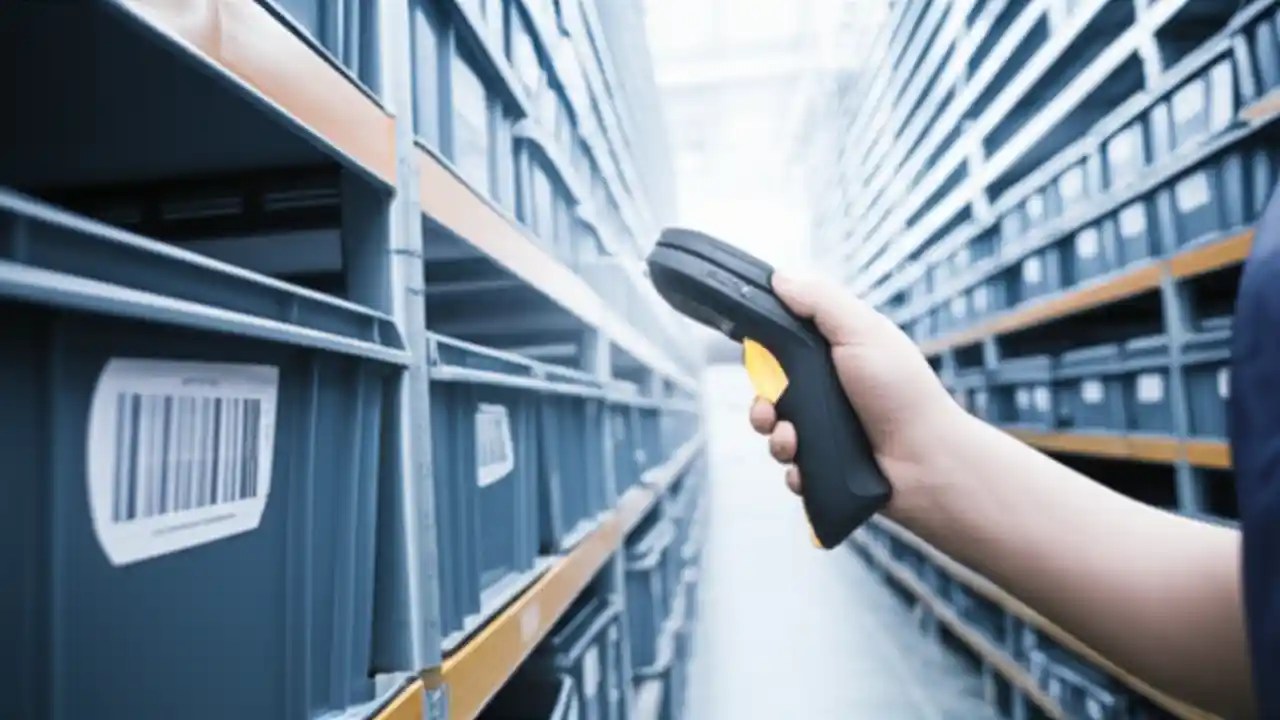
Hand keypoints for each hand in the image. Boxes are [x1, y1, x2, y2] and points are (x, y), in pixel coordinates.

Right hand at [748, 273, 969, 516]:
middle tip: (769, 411)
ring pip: (776, 434)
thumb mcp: (862, 332)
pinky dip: (793, 470)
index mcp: (835, 356)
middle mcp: (829, 392)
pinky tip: (805, 468)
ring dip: (776, 440)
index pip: (783, 349)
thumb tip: (780, 278)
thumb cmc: (902, 392)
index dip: (764, 355)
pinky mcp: (827, 465)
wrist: (927, 461)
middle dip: (763, 406)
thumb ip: (820, 302)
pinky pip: (791, 468)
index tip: (757, 360)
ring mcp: (828, 430)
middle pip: (771, 395)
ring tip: (792, 443)